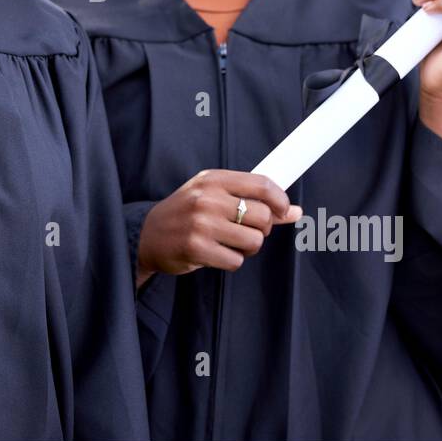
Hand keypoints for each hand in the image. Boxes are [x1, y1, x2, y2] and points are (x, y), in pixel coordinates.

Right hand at [136, 170, 300, 286]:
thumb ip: (253, 201)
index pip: (261, 184)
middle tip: (247, 231)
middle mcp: (207, 198)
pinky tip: (216, 253)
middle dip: (262, 228)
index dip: (280, 199)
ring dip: (247, 248)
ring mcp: (201, 224)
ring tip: (230, 243)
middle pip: (263, 216)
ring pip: (254, 241)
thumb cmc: (185, 213)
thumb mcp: (214, 197)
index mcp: (212, 179)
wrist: (146, 235)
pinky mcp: (197, 248)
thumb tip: (295, 211)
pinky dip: (231, 261)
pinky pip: (236, 260)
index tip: (284, 210)